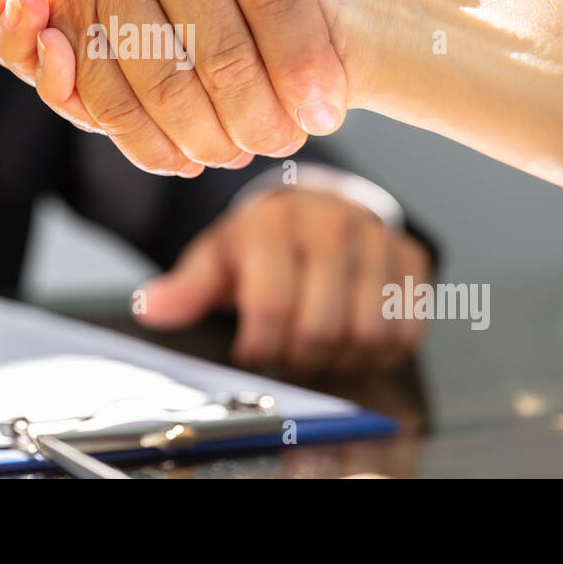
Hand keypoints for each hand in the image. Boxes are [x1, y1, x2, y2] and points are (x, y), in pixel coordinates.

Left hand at [137, 188, 431, 373]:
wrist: (316, 206)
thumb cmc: (262, 241)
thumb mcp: (217, 256)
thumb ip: (186, 287)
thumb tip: (150, 308)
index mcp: (274, 222)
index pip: (272, 307)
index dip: (259, 348)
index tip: (250, 353)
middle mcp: (331, 223)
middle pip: (322, 327)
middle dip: (298, 357)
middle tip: (284, 353)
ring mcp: (377, 239)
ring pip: (369, 333)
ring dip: (341, 357)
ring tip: (316, 346)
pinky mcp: (412, 258)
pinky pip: (407, 329)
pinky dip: (381, 350)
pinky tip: (352, 338)